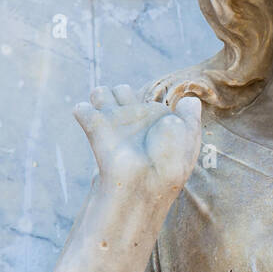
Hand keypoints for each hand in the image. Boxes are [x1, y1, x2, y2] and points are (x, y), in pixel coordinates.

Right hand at [73, 84, 201, 201]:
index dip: (154, 107)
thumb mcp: (189, 135)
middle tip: (130, 114)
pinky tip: (95, 120)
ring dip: (102, 96)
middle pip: (121, 91)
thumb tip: (190, 101)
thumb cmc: (170, 161)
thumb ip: (189, 116)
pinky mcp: (96, 127)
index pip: (149, 102)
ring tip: (109, 112)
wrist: (145, 180)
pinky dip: (84, 110)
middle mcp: (133, 119)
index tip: (162, 123)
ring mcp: (114, 123)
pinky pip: (82, 110)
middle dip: (123, 93)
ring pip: (100, 93)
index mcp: (155, 121)